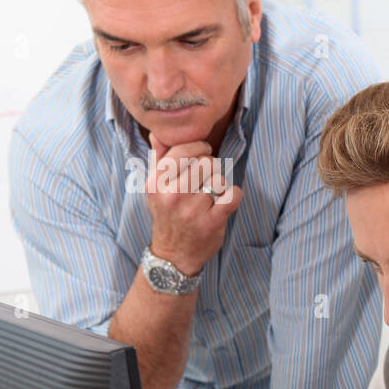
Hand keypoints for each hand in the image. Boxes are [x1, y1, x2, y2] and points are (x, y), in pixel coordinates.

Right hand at [146, 132, 242, 275]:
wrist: (173, 254)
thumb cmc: (167, 215)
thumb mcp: (155, 189)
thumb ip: (158, 160)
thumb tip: (159, 133)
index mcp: (156, 183)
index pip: (182, 151)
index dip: (198, 146)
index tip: (204, 150)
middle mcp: (172, 195)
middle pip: (205, 162)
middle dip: (211, 165)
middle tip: (208, 176)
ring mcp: (192, 209)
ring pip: (219, 178)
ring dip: (220, 182)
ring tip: (213, 191)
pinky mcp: (212, 221)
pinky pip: (233, 195)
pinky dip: (233, 194)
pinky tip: (225, 200)